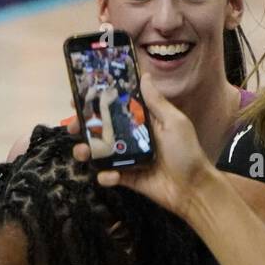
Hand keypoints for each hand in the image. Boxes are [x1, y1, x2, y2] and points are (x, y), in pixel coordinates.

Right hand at [74, 76, 209, 217]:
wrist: (193, 189)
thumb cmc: (186, 152)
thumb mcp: (174, 122)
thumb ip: (156, 102)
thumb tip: (145, 75)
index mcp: (142, 121)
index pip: (115, 108)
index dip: (96, 103)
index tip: (78, 99)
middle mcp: (131, 137)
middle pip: (101, 129)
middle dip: (83, 127)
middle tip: (72, 127)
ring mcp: (127, 158)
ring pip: (99, 152)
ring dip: (86, 151)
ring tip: (82, 152)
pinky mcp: (126, 177)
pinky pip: (109, 175)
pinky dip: (106, 175)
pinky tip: (111, 175)